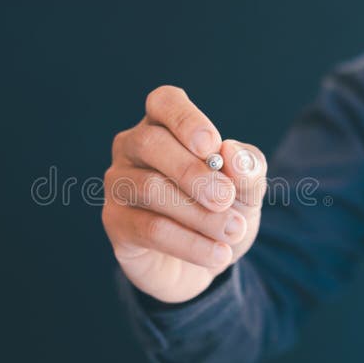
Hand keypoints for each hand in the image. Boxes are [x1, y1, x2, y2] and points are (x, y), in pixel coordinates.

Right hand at [102, 85, 266, 302]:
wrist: (207, 260)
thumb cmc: (222, 209)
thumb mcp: (247, 188)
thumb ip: (247, 168)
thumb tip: (233, 153)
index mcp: (164, 125)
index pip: (163, 102)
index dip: (185, 119)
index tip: (211, 145)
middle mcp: (133, 148)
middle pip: (151, 143)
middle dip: (193, 172)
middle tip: (226, 197)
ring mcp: (118, 184)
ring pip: (150, 188)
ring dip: (198, 213)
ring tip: (233, 230)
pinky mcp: (115, 222)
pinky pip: (149, 229)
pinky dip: (190, 243)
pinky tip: (218, 254)